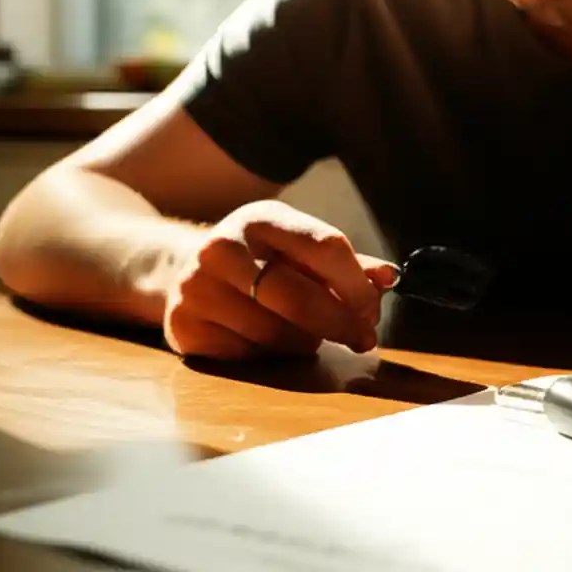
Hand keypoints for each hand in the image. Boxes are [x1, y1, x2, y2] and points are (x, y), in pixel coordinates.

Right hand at [163, 200, 399, 359]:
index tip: (372, 310)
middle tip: (364, 340)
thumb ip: (348, 264)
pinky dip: (271, 355)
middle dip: (340, 323)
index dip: (357, 285)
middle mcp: (223, 247)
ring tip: (308, 334)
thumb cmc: (260, 260)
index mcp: (262, 218)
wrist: (181, 270)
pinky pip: (249, 354)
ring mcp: (197, 288)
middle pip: (298, 297)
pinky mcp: (185, 326)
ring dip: (305, 342)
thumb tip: (391, 277)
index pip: (325, 247)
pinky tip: (268, 340)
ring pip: (276, 334)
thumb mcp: (299, 248)